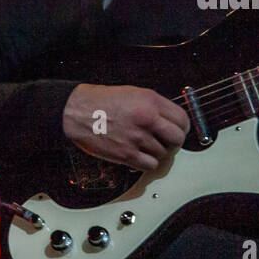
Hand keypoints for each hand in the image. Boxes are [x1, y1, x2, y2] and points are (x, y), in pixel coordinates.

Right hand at [62, 83, 190, 170]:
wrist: (76, 111)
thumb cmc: (101, 101)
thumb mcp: (134, 93)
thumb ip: (155, 106)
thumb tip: (172, 120)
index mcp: (151, 101)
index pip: (182, 119)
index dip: (182, 127)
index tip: (178, 131)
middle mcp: (147, 119)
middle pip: (178, 138)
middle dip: (174, 142)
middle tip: (166, 142)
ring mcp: (137, 138)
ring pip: (163, 154)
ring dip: (157, 152)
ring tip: (144, 146)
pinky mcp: (126, 154)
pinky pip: (150, 165)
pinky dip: (147, 163)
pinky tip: (139, 156)